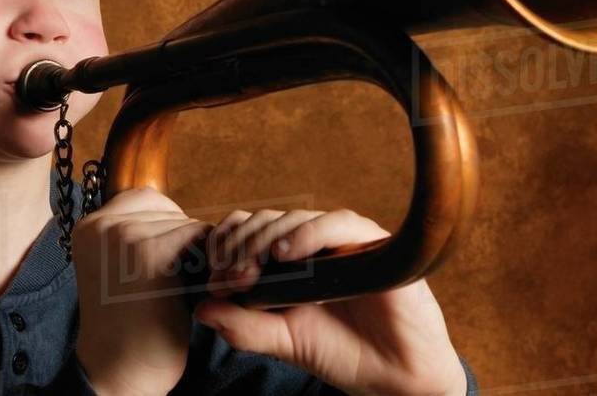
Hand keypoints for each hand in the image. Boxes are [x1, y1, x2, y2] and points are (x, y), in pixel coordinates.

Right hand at [72, 186, 213, 395]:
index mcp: (88, 226)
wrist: (118, 374)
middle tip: (176, 282)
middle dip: (182, 242)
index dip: (168, 228)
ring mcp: (122, 236)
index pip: (146, 199)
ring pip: (186, 224)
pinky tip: (194, 290)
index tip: (168, 264)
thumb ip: (140, 235)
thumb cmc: (129, 326)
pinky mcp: (148, 253)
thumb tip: (191, 216)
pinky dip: (206, 262)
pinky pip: (198, 237)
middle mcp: (100, 224)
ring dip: (195, 254)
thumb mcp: (119, 269)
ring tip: (182, 289)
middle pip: (168, 210)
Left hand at [196, 208, 466, 395]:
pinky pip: (336, 223)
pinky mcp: (372, 244)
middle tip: (229, 278)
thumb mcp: (283, 341)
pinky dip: (307, 233)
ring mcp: (343, 241)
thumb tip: (201, 309)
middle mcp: (315, 244)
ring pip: (295, 219)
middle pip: (267, 221)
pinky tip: (285, 254)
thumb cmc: (342, 354)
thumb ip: (244, 326)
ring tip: (251, 269)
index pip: (250, 231)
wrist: (395, 378)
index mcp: (291, 261)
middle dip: (240, 246)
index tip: (214, 278)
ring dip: (265, 240)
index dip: (228, 245)